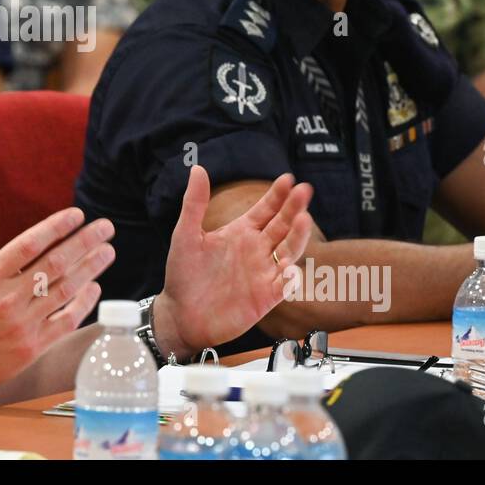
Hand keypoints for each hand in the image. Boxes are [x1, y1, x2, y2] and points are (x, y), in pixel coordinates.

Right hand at [0, 195, 114, 398]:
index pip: (29, 245)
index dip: (56, 227)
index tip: (76, 215)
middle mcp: (6, 299)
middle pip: (55, 264)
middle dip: (84, 242)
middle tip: (105, 228)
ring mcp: (21, 324)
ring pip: (65, 290)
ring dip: (90, 268)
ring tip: (107, 252)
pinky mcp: (31, 347)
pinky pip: (65, 322)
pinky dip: (82, 304)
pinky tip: (93, 288)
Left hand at [153, 167, 313, 358]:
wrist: (180, 316)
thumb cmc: (182, 275)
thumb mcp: (185, 235)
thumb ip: (195, 203)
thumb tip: (197, 169)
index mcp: (240, 233)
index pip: (265, 209)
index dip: (277, 195)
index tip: (288, 178)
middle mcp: (256, 250)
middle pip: (282, 225)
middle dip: (294, 208)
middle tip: (304, 190)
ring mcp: (263, 273)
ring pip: (289, 250)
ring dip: (298, 235)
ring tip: (304, 218)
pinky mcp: (265, 297)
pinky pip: (284, 284)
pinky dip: (290, 275)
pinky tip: (291, 263)